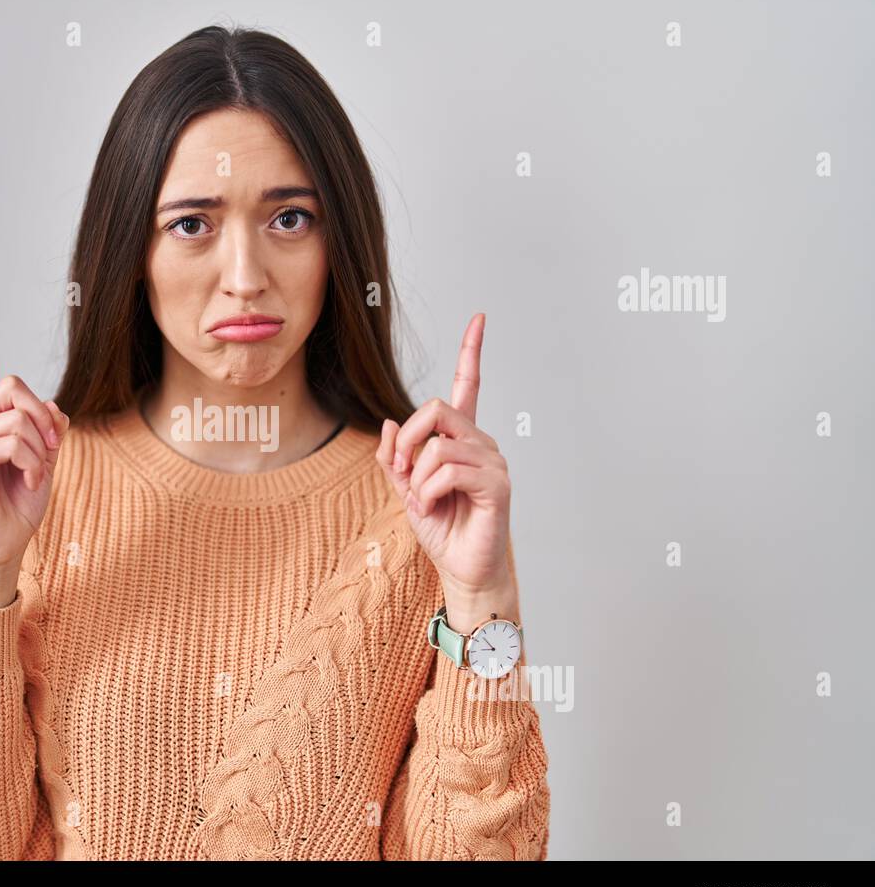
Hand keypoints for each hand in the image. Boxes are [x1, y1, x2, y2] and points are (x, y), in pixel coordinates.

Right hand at [0, 292, 68, 570]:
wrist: (5, 543)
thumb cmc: (21, 503)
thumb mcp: (47, 457)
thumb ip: (49, 427)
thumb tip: (53, 408)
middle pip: (14, 386)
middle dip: (43, 417)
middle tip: (50, 450)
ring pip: (17, 417)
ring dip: (40, 449)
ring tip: (34, 474)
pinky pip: (11, 442)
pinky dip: (31, 463)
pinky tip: (27, 481)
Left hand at [375, 313, 512, 601]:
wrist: (461, 569)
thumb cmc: (441, 529)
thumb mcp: (405, 489)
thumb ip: (394, 457)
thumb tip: (390, 423)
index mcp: (461, 439)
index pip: (468, 386)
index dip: (472, 351)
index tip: (479, 318)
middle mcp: (481, 443)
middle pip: (435, 409)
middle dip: (408, 441)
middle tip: (403, 474)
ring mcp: (492, 462)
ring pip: (438, 446)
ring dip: (418, 478)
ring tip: (424, 501)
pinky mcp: (497, 485)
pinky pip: (449, 470)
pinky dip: (428, 491)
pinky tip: (434, 507)